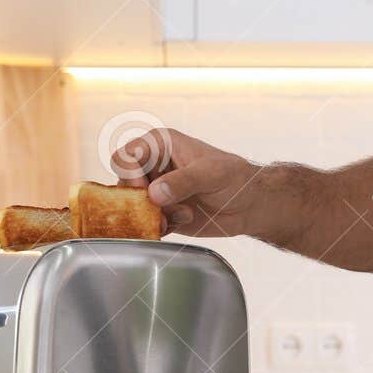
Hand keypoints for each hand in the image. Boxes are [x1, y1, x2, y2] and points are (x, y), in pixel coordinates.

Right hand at [111, 127, 263, 236]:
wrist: (249, 205)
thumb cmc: (235, 178)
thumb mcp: (213, 174)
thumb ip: (184, 181)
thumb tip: (155, 193)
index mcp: (160, 145)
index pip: (126, 157)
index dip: (129, 176)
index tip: (147, 193)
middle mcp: (152, 166)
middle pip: (123, 186)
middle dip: (141, 203)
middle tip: (163, 213)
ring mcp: (155, 191)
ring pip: (132, 208)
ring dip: (153, 217)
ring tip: (183, 215)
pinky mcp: (160, 213)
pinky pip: (145, 223)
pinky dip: (158, 228)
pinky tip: (182, 222)